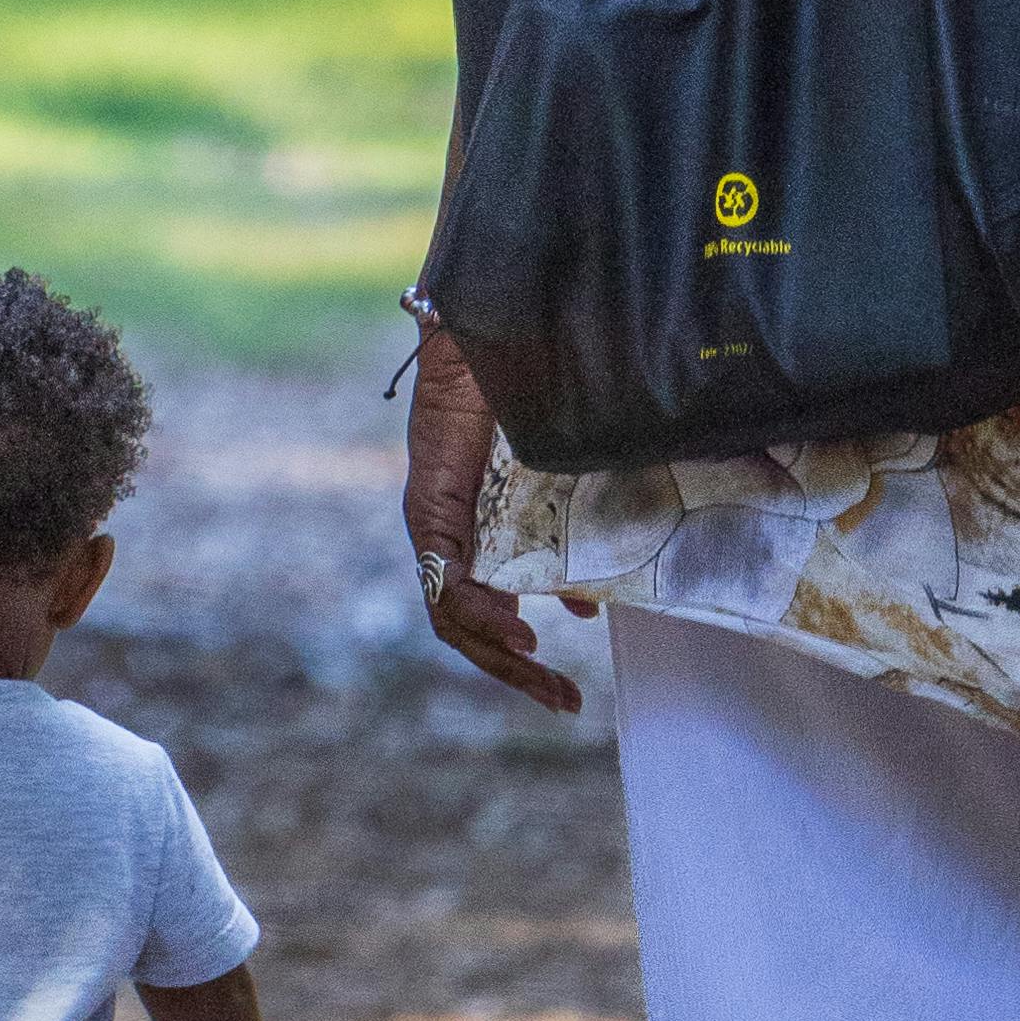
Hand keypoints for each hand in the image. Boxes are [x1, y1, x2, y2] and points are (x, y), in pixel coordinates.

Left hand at [405, 307, 576, 719]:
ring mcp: (436, 518)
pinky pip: (447, 582)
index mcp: (484, 524)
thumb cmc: (541, 376)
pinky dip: (482, 615)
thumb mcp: (571, 474)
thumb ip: (580, 530)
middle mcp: (453, 527)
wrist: (496, 318)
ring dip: (498, 655)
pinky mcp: (430, 506)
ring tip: (547, 677)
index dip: (519, 650)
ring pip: (452, 612)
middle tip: (564, 702)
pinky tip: (524, 632)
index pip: (490, 602)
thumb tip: (590, 599)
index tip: (565, 680)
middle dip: (515, 669)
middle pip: (468, 622)